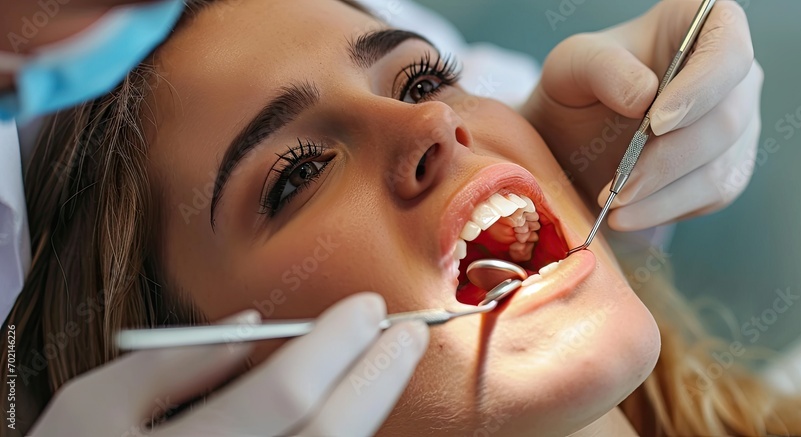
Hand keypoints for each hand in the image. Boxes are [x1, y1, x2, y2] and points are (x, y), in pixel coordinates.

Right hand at [30, 293, 427, 435]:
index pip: (287, 393)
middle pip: (332, 434)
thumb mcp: (89, 408)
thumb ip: (169, 364)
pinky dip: (343, 435)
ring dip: (370, 410)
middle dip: (379, 376)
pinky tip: (350, 409)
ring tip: (388, 365)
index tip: (365, 305)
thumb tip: (250, 327)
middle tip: (408, 331)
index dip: (336, 344)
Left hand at [521, 0, 762, 230]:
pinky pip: (714, 194)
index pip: (730, 50)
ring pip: (722, 165)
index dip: (702, 87)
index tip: (655, 122)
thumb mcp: (571, 66)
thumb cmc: (579, 87)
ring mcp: (738, 122)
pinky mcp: (729, 166)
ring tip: (614, 205)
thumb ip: (602, 68)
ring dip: (665, 193)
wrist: (576, 136)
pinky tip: (629, 215)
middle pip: (727, 119)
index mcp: (703, 25)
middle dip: (669, 158)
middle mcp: (733, 73)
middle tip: (620, 186)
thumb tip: (644, 95)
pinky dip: (668, 209)